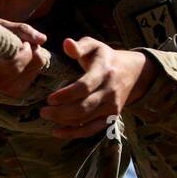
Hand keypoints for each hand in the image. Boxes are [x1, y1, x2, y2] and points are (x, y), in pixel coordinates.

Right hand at [0, 19, 50, 100]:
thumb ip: (22, 29)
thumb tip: (43, 39)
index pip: (22, 56)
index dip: (26, 46)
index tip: (19, 41)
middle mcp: (2, 81)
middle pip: (37, 59)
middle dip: (32, 48)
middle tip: (19, 44)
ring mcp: (10, 89)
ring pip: (38, 65)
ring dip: (32, 56)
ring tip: (15, 53)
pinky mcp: (17, 92)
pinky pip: (34, 73)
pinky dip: (29, 65)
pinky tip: (16, 63)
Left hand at [40, 36, 155, 138]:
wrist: (133, 73)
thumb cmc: (105, 57)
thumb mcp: (94, 46)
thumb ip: (80, 46)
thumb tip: (66, 44)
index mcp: (104, 72)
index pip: (84, 87)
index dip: (66, 95)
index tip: (49, 99)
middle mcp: (110, 91)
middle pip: (84, 107)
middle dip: (61, 112)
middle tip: (43, 111)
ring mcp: (112, 106)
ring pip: (86, 119)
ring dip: (64, 121)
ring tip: (47, 116)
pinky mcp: (111, 117)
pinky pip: (92, 129)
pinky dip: (74, 133)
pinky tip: (57, 132)